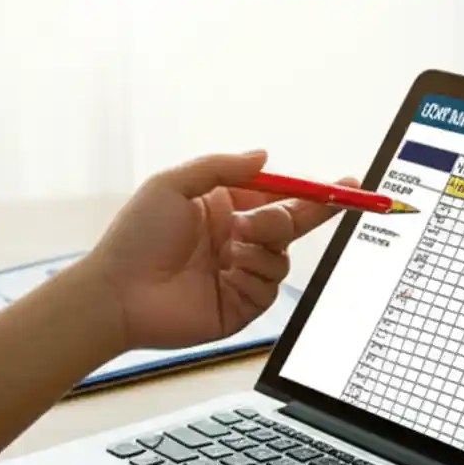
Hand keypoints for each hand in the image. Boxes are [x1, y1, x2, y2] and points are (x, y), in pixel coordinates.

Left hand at [83, 150, 353, 349]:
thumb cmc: (136, 237)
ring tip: (230, 247)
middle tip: (260, 221)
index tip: (345, 186)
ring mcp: (238, 276)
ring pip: (282, 258)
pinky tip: (226, 270)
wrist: (118, 292)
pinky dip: (254, 273)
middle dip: (292, 217)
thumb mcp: (173, 184)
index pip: (278, 198)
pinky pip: (269, 288)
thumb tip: (265, 157)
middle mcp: (235, 241)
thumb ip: (222, 167)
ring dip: (263, 246)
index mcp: (223, 209)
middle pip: (290, 226)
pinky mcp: (239, 307)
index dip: (312, 193)